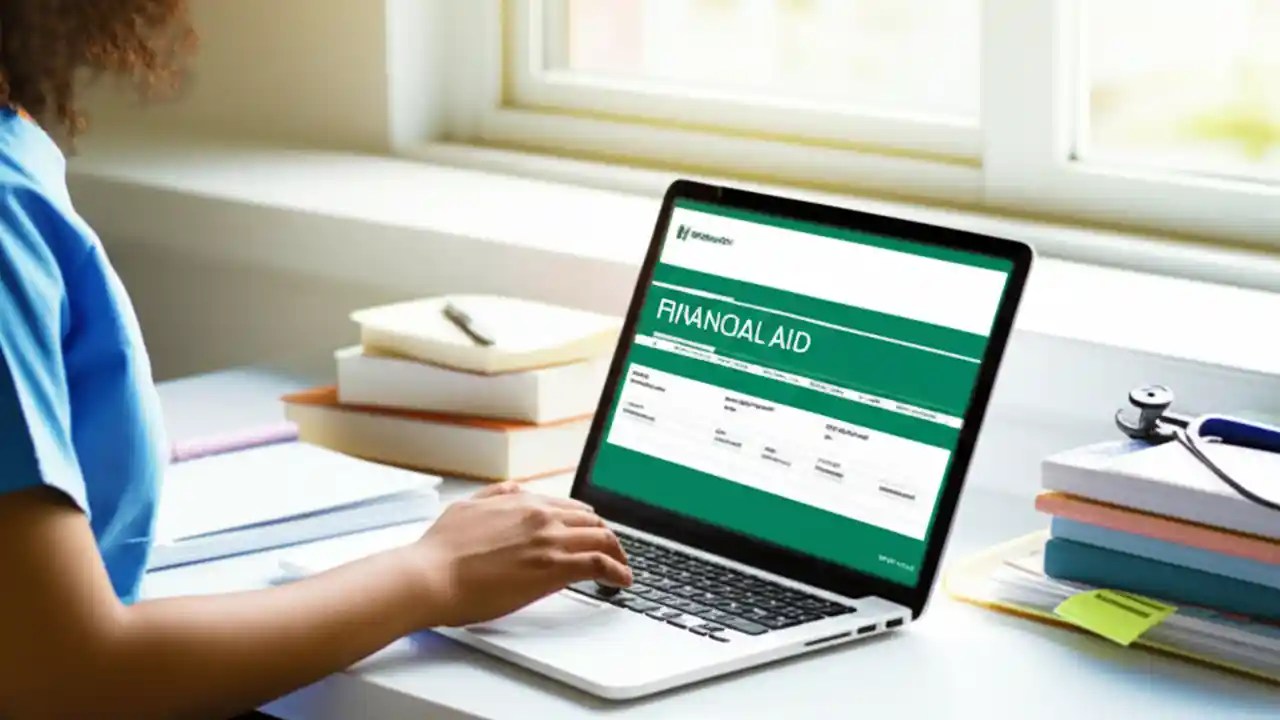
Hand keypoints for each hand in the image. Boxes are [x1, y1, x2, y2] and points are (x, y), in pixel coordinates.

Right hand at [407, 483, 631, 627]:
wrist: (432, 575)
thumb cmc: (442, 550)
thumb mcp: (467, 506)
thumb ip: (495, 496)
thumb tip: (514, 489)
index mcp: (522, 502)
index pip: (569, 508)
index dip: (586, 523)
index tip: (592, 533)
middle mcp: (541, 516)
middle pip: (592, 522)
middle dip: (606, 537)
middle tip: (612, 552)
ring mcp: (550, 541)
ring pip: (602, 538)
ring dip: (617, 553)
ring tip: (623, 567)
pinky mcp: (554, 568)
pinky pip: (599, 564)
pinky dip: (617, 570)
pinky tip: (622, 580)